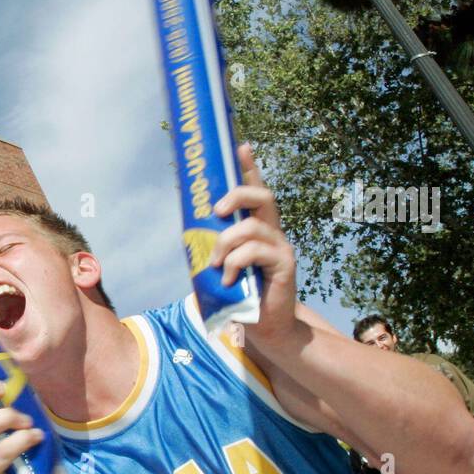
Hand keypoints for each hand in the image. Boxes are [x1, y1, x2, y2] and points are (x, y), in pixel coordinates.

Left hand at [208, 144, 298, 351]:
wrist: (264, 327)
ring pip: (251, 227)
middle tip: (217, 210)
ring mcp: (280, 246)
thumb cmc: (239, 295)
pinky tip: (228, 278)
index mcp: (258, 227)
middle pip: (262, 197)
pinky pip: (254, 252)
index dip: (249, 167)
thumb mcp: (219, 265)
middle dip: (237, 195)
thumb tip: (188, 228)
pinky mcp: (284, 264)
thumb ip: (211, 245)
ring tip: (216, 265)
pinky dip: (234, 263)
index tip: (240, 146)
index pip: (255, 190)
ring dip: (225, 244)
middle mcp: (273, 231)